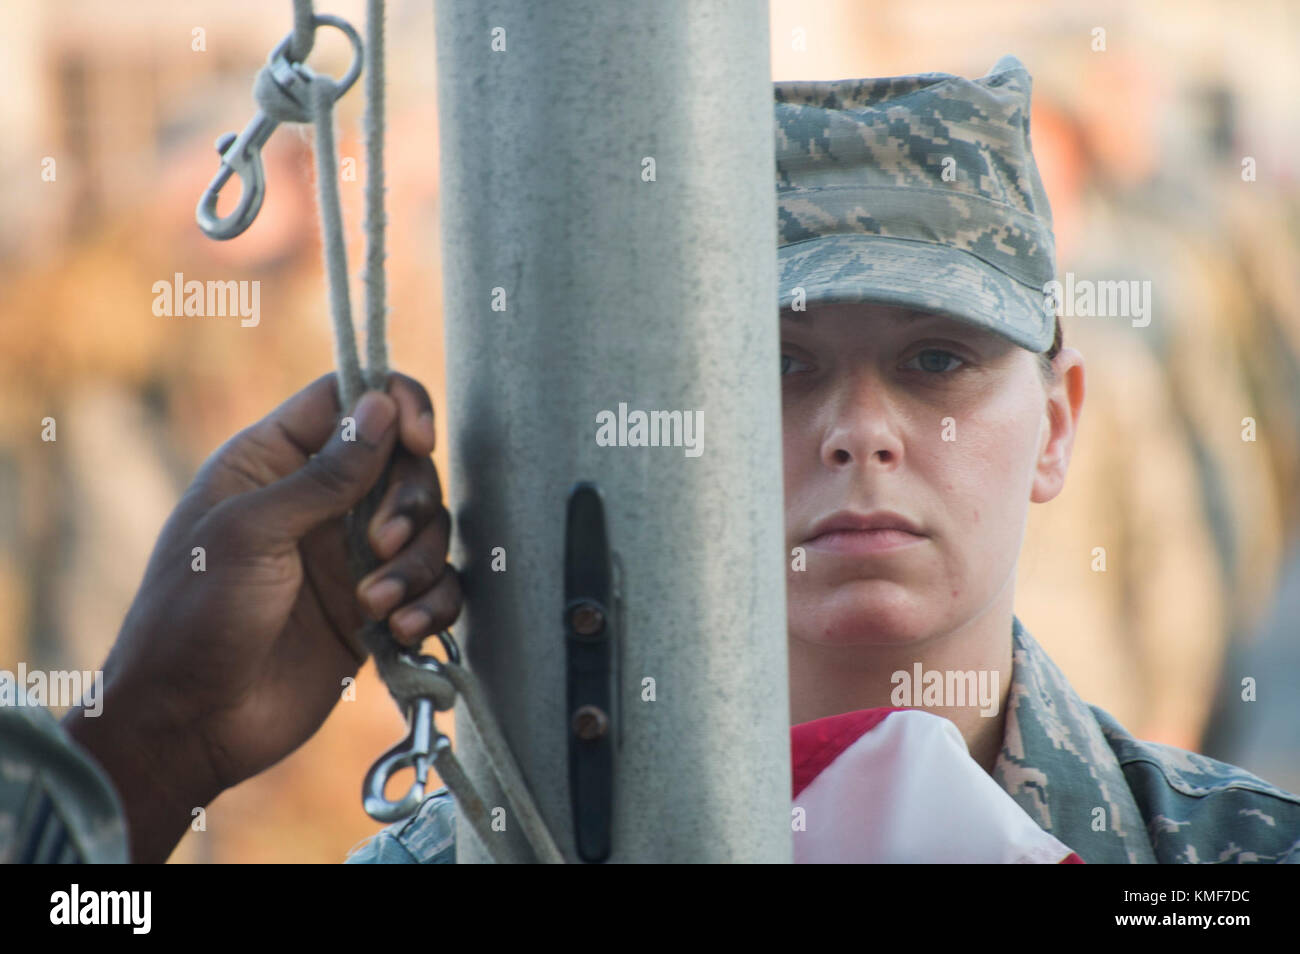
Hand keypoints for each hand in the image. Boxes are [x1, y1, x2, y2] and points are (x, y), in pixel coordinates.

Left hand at [64, 372, 462, 861]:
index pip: (349, 399)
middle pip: (404, 465)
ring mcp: (349, 556)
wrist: (191, 725)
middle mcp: (318, 501)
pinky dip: (431, 605)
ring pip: (427, 529)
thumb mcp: (251, 533)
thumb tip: (381, 405)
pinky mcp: (375, 609)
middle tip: (380, 546)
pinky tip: (400, 631)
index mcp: (273, 462)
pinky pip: (433, 587)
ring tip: (378, 607)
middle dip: (408, 504)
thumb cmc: (195, 618)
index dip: (395, 405)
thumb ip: (324, 473)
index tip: (417, 441)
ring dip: (418, 564)